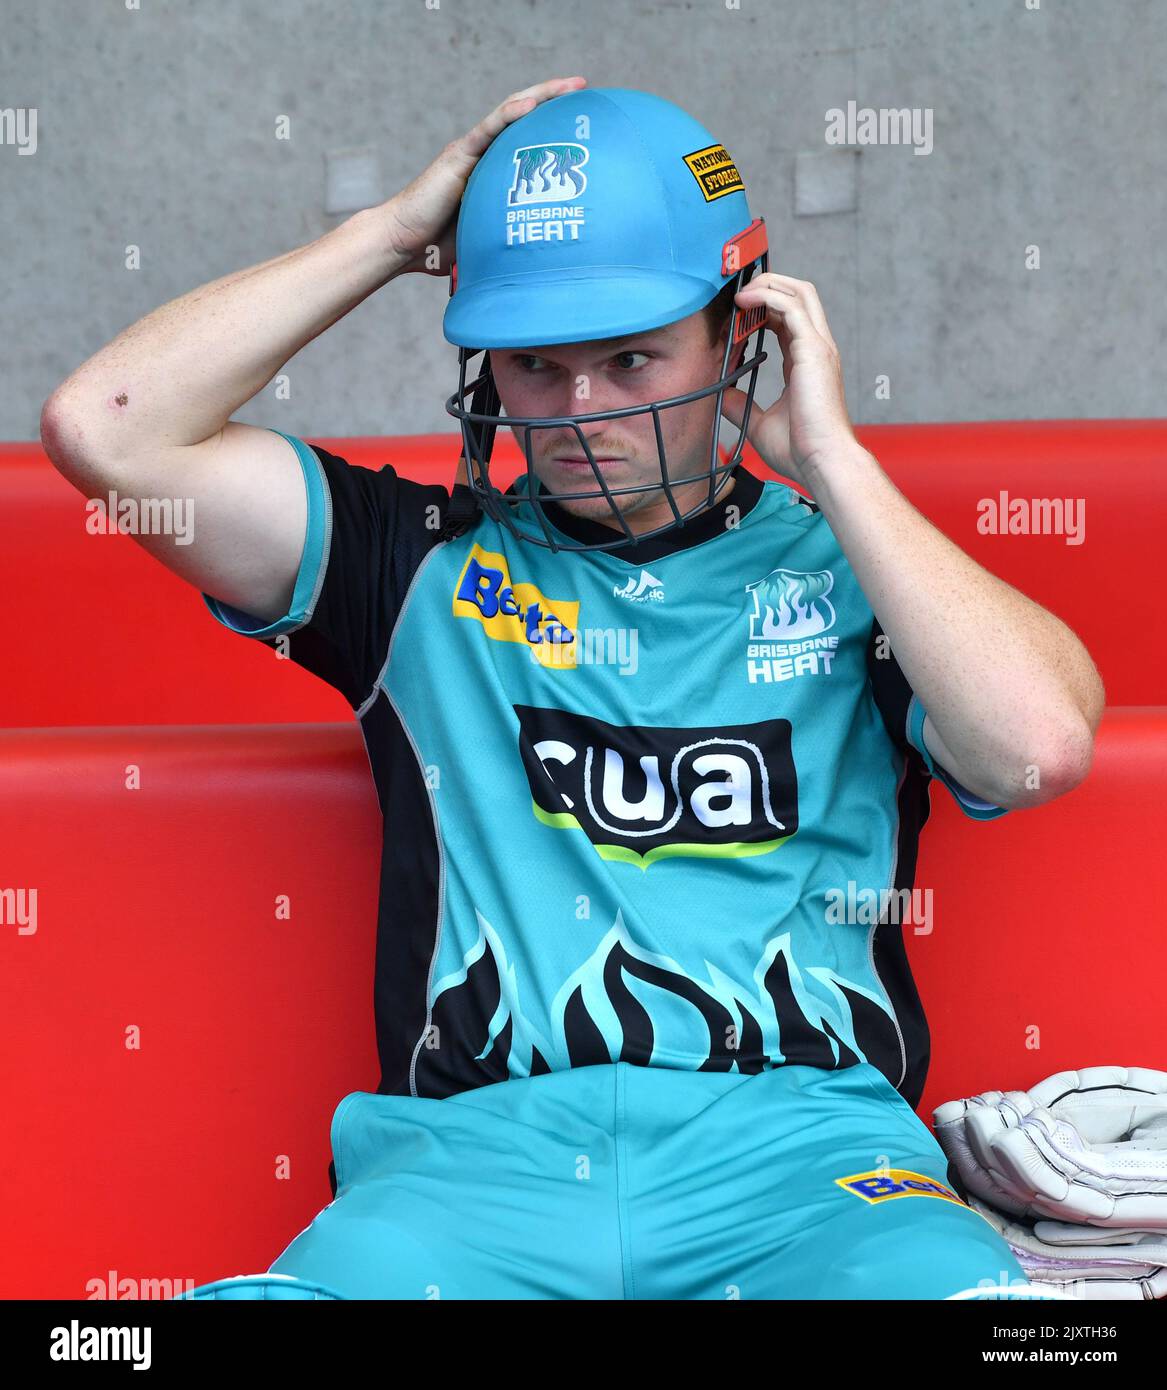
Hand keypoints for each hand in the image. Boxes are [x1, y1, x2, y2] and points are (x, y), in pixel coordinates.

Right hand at [387, 75, 587, 274]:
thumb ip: (511, 235)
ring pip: (510, 112)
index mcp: (490, 169)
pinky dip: (511, 114)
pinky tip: (533, 104)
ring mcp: (470, 151)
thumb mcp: (487, 238)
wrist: (404, 242)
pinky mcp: (458, 156)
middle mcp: (482, 153)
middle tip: (585, 88)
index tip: (581, 117)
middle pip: (523, 116)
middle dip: (555, 99)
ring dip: (542, 96)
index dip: (552, 124)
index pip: (526, 136)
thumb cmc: (440, 247)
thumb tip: (545, 258)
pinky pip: (488, 129)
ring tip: (571, 86)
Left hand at [719, 274, 861, 490]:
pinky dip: (767, 296)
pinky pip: (791, 306)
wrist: (822, 462)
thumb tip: (722, 396)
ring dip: (767, 284)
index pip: (787, 319)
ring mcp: (818, 346)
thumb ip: (742, 406)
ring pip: (799, 292)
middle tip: (736, 293)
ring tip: (738, 292)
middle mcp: (816, 348)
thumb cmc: (800, 450)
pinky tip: (744, 301)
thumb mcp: (759, 424)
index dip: (762, 308)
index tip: (735, 313)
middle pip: (799, 294)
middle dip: (768, 284)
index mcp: (805, 362)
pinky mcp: (814, 350)